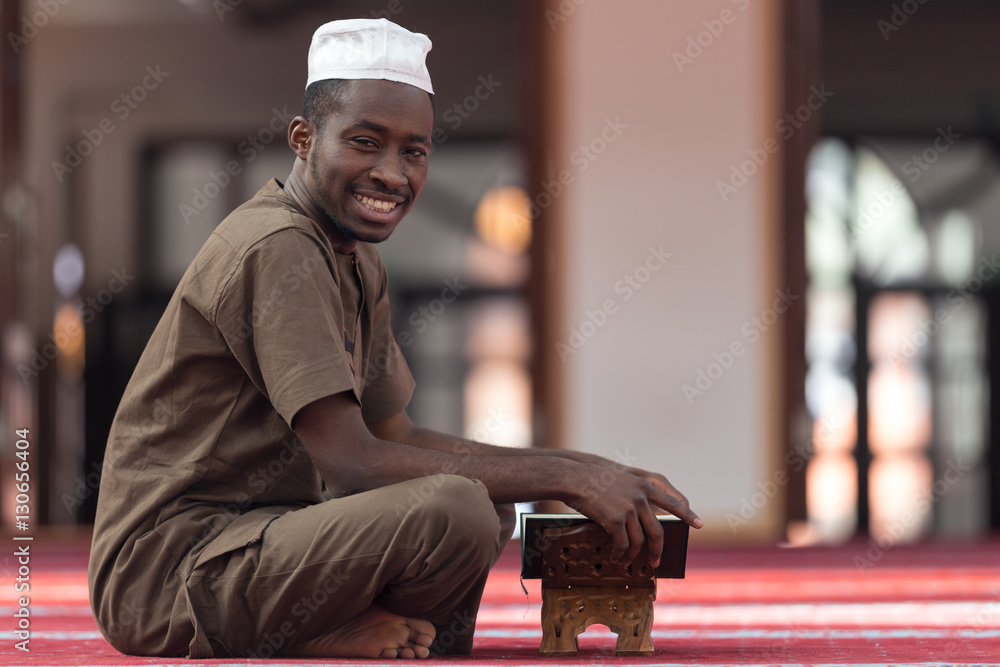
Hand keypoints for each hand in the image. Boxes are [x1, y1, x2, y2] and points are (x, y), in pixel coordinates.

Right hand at [566, 464, 701, 567]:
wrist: (575, 478)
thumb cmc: (594, 479)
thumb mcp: (622, 479)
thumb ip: (635, 494)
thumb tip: (643, 518)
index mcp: (644, 485)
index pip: (673, 502)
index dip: (687, 515)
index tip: (699, 524)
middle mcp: (641, 497)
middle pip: (657, 531)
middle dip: (657, 550)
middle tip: (655, 561)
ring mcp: (629, 509)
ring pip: (638, 541)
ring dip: (633, 555)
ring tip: (627, 561)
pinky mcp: (615, 520)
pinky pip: (622, 544)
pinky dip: (620, 554)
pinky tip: (616, 558)